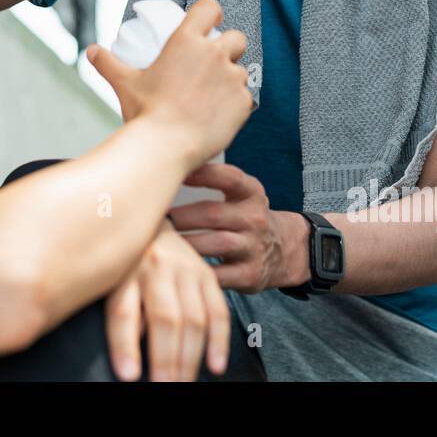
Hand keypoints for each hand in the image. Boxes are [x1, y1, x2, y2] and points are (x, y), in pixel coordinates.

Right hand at [87, 0, 251, 167]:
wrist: (165, 148)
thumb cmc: (144, 113)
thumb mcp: (124, 84)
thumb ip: (108, 63)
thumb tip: (92, 51)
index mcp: (186, 41)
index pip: (210, 7)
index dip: (212, 13)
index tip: (210, 23)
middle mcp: (214, 53)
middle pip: (236, 36)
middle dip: (228, 47)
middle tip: (213, 65)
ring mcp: (232, 77)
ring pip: (241, 69)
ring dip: (231, 78)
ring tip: (213, 95)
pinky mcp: (243, 101)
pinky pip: (245, 96)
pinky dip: (235, 103)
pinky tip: (220, 114)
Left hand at [104, 221, 229, 380]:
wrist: (147, 220)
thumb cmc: (124, 261)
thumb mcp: (110, 282)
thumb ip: (122, 316)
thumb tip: (130, 360)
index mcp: (125, 268)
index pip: (123, 313)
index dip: (125, 346)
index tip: (129, 375)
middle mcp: (157, 265)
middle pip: (165, 319)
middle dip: (166, 360)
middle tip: (165, 388)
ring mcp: (187, 268)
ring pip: (193, 319)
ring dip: (190, 358)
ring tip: (183, 383)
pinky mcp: (207, 274)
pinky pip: (218, 311)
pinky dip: (219, 341)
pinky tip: (215, 366)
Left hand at [169, 163, 310, 292]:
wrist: (283, 250)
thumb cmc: (245, 216)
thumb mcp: (239, 193)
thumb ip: (211, 178)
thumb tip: (166, 161)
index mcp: (251, 192)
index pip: (228, 177)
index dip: (201, 174)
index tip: (173, 173)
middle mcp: (255, 218)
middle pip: (212, 214)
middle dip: (180, 216)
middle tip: (153, 218)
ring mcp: (254, 247)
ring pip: (215, 244)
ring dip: (184, 244)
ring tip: (158, 242)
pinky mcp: (250, 275)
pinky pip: (219, 275)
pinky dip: (196, 271)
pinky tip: (176, 267)